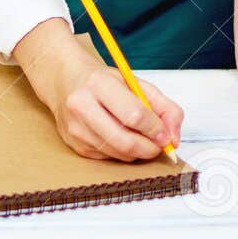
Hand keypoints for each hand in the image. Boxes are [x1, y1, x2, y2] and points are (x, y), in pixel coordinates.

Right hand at [14, 21, 183, 161]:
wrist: (64, 80)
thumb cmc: (101, 81)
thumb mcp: (134, 83)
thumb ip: (162, 106)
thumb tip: (173, 137)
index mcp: (98, 84)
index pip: (134, 114)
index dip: (156, 129)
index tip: (166, 134)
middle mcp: (82, 106)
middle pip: (125, 140)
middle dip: (150, 148)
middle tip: (160, 145)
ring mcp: (75, 128)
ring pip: (118, 153)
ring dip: (138, 153)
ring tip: (143, 140)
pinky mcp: (74, 145)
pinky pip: (108, 158)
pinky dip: (123, 153)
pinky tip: (123, 139)